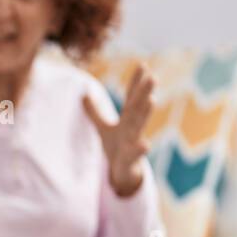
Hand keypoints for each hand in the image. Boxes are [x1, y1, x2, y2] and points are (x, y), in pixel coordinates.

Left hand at [82, 64, 154, 196]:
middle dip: (145, 92)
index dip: (135, 82)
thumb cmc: (116, 147)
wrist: (122, 172)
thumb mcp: (103, 128)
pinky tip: (146, 145)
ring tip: (152, 100)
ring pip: (140, 125)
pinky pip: (136, 152)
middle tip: (154, 77)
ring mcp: (134, 141)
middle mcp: (132, 127)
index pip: (131, 97)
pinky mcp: (131, 157)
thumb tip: (83, 95)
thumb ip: (94, 112)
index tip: (143, 65)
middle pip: (138, 107)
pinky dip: (141, 149)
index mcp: (126, 118)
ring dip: (146, 113)